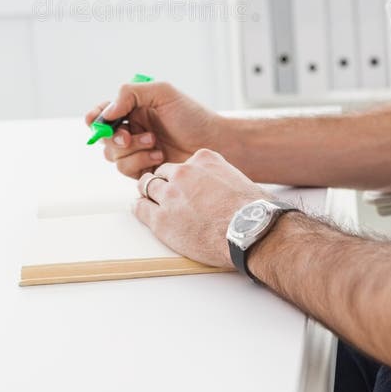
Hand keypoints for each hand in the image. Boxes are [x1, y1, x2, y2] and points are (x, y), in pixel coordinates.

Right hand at [85, 82, 223, 179]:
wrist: (216, 143)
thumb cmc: (193, 116)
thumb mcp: (162, 93)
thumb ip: (130, 93)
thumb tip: (107, 112)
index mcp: (133, 108)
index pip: (103, 113)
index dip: (96, 118)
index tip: (98, 121)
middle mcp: (133, 129)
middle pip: (104, 137)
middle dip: (114, 137)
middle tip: (129, 136)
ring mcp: (138, 151)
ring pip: (113, 155)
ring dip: (132, 150)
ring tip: (155, 144)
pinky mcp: (144, 170)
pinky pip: (127, 170)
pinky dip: (140, 163)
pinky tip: (160, 158)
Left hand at [134, 148, 275, 267]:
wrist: (250, 232)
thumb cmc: (251, 211)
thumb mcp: (236, 179)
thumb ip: (219, 177)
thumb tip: (219, 187)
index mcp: (202, 160)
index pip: (182, 163)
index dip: (181, 177)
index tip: (183, 186)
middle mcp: (183, 172)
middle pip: (162, 173)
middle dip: (163, 183)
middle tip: (165, 194)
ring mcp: (170, 195)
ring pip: (146, 185)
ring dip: (148, 193)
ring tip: (149, 200)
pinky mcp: (161, 218)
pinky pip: (139, 208)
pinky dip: (139, 208)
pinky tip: (140, 209)